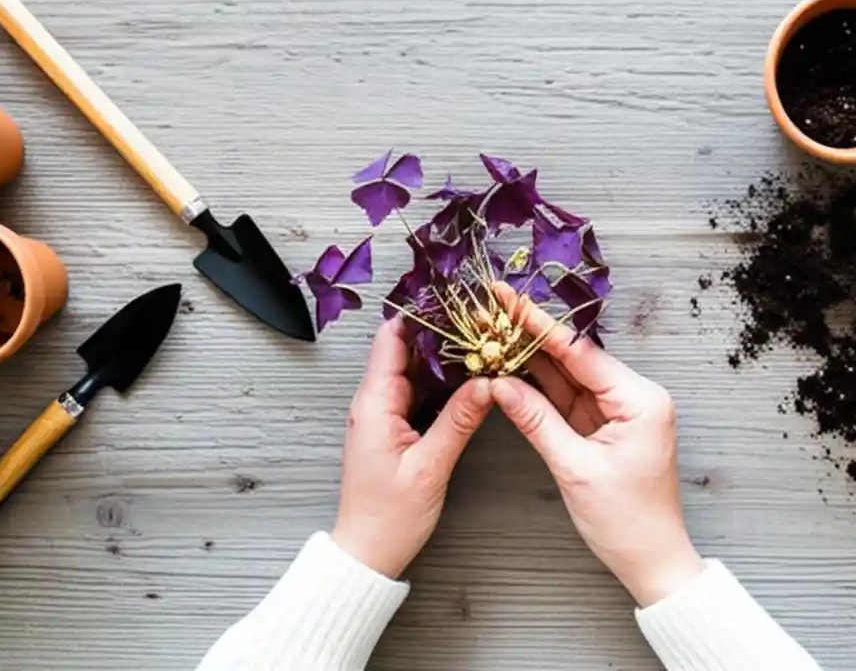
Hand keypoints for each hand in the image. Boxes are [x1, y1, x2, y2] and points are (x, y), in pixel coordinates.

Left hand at [331, 318, 492, 577]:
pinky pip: (418, 394)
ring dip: (444, 359)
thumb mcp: (430, 466)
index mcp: (374, 403)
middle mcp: (374, 402)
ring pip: (415, 372)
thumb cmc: (388, 517)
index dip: (421, 316)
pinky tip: (468, 381)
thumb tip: (487, 382)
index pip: (392, 339)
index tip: (455, 302)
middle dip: (442, 334)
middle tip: (481, 322)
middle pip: (406, 350)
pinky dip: (441, 384)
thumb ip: (459, 420)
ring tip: (481, 344)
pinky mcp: (394, 429)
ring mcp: (383, 415)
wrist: (368, 553)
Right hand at [490, 284, 704, 606]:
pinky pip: (569, 398)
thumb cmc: (626, 521)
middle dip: (532, 335)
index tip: (509, 298)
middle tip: (494, 307)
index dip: (539, 325)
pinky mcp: (606, 427)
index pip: (581, 353)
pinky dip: (540, 387)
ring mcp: (620, 412)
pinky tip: (511, 368)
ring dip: (532, 359)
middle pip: (574, 358)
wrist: (651, 560)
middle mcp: (635, 397)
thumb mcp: (574, 468)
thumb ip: (535, 421)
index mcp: (640, 400)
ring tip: (494, 331)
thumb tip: (499, 385)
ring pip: (568, 376)